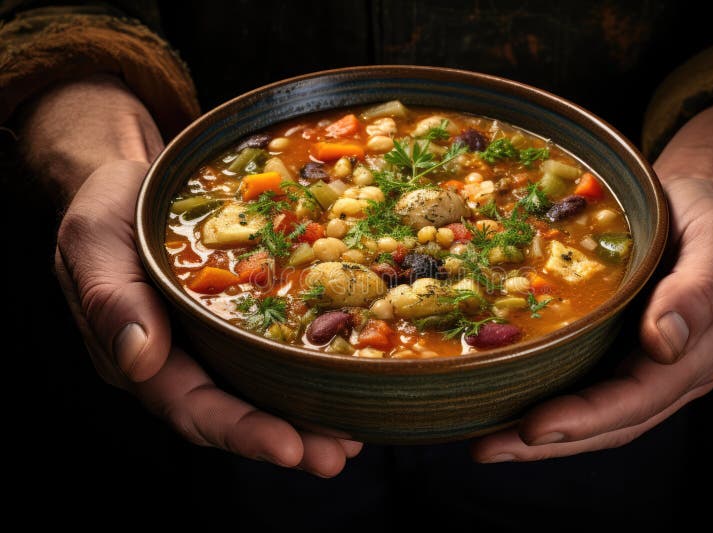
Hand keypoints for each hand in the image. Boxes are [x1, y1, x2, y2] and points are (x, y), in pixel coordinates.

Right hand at [26, 76, 360, 475]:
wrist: (133, 178)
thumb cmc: (107, 206)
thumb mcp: (94, 239)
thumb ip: (111, 299)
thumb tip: (140, 361)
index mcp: (137, 353)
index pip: (190, 406)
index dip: (240, 431)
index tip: (290, 448)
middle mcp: (178, 358)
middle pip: (232, 412)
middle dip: (286, 438)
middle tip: (337, 455)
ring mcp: (210, 340)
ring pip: (259, 389)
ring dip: (305, 417)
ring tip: (352, 436)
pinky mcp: (238, 317)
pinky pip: (273, 350)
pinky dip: (308, 370)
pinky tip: (344, 381)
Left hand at [469, 94, 712, 462]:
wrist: (704, 202)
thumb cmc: (708, 215)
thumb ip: (697, 290)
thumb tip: (665, 343)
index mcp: (698, 351)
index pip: (637, 399)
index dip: (585, 418)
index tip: (533, 426)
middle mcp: (672, 370)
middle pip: (610, 423)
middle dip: (548, 442)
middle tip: (485, 448)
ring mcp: (646, 366)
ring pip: (595, 417)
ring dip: (541, 437)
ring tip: (487, 443)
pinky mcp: (622, 352)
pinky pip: (586, 387)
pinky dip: (549, 404)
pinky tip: (509, 407)